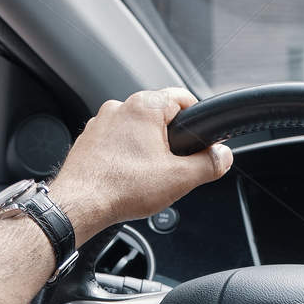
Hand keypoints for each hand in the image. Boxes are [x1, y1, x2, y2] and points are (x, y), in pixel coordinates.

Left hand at [47, 88, 232, 243]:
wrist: (79, 205)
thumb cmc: (121, 188)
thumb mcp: (180, 179)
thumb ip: (209, 164)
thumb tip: (223, 156)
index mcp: (144, 107)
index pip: (183, 97)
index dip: (197, 118)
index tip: (200, 137)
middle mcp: (119, 107)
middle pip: (159, 115)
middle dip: (171, 138)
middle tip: (175, 166)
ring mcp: (100, 123)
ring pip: (136, 129)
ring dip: (147, 147)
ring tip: (148, 176)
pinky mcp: (89, 140)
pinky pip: (116, 142)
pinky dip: (125, 156)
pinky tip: (127, 178)